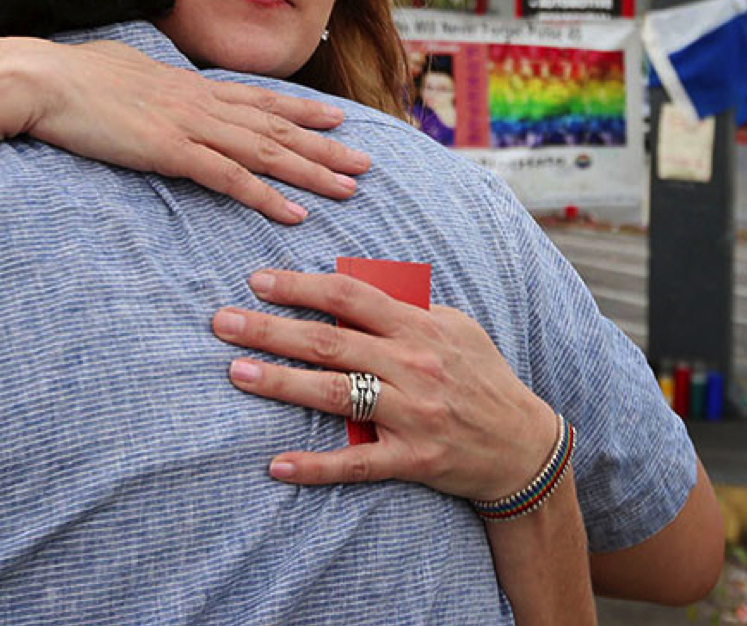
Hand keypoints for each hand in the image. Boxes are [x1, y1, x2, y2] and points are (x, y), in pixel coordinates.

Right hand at [15, 40, 370, 224]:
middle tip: (366, 162)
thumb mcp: (120, 70)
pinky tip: (295, 213)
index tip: (336, 118)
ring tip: (350, 189)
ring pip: (267, 151)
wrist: (37, 79)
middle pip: (277, 126)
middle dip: (326, 146)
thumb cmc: (68, 77)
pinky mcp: (170, 151)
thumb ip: (146, 82)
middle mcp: (199, 101)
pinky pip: (231, 178)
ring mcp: (188, 125)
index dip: (301, 110)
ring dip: (313, 172)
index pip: (259, 98)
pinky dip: (268, 196)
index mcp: (188, 85)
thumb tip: (149, 82)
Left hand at [212, 269, 559, 502]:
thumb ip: (406, 306)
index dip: (302, 286)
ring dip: (281, 384)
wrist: (523, 445)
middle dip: (272, 330)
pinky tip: (276, 465)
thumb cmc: (480, 378)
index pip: (351, 298)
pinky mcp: (411, 459)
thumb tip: (351, 283)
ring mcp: (412, 415)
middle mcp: (413, 367)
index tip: (258, 280)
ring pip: (336, 396)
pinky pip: (356, 464)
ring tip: (236, 373)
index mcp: (420, 328)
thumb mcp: (455, 327)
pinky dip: (316, 466)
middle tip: (223, 322)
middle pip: (331, 343)